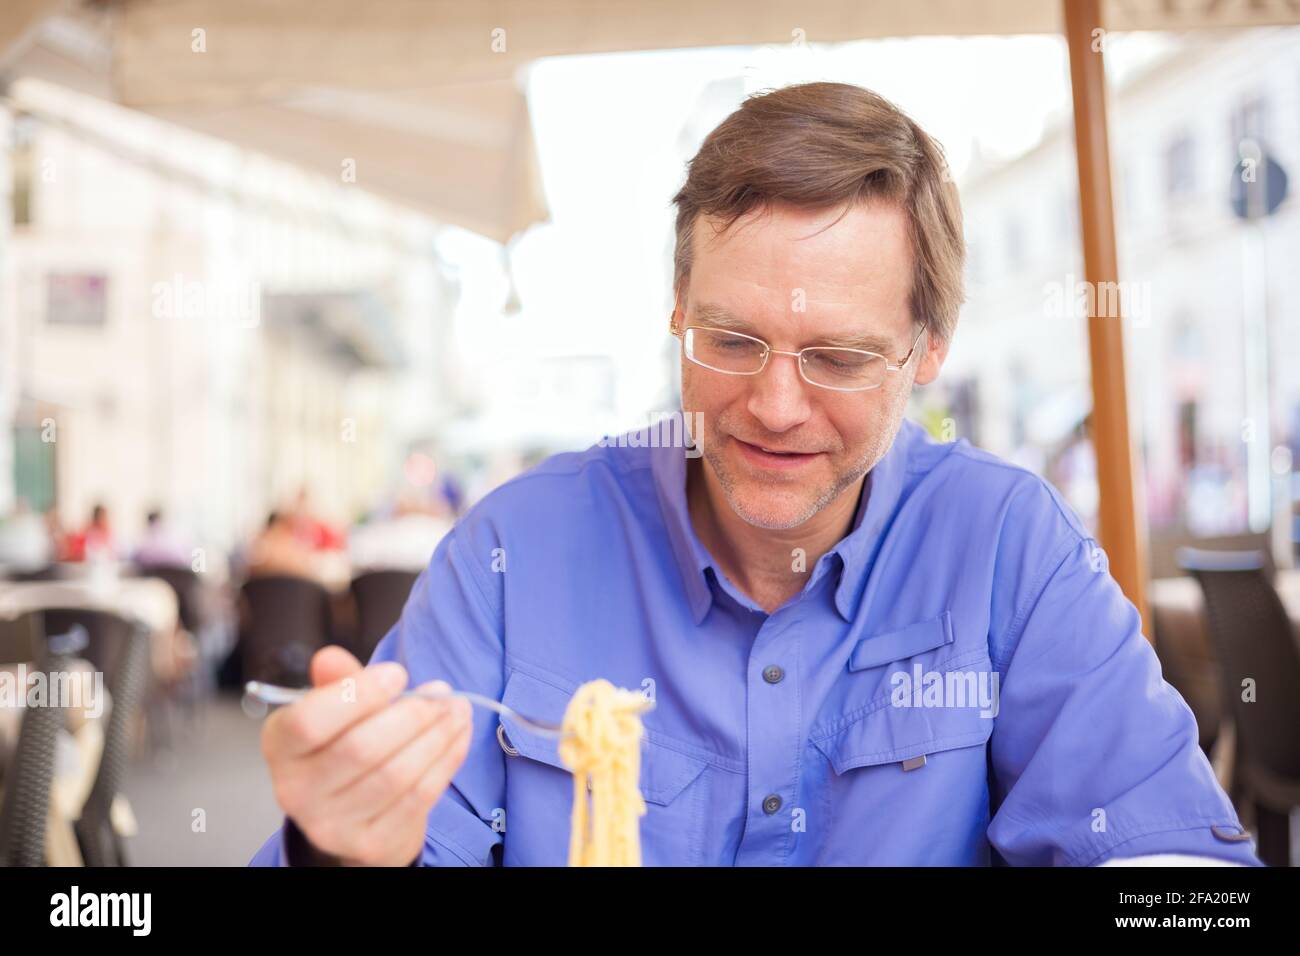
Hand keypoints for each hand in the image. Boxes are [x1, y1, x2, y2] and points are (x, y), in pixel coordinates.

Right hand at [261, 646, 472, 865]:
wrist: (355, 814)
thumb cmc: (344, 744)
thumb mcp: (334, 710)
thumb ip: (337, 683)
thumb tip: (330, 658)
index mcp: (281, 747)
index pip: (308, 723)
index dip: (358, 695)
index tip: (398, 674)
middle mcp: (296, 791)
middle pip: (360, 749)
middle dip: (411, 715)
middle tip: (440, 691)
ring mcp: (332, 825)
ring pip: (395, 775)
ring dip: (436, 736)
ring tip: (456, 709)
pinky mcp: (371, 843)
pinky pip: (418, 798)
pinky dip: (446, 761)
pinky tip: (458, 735)